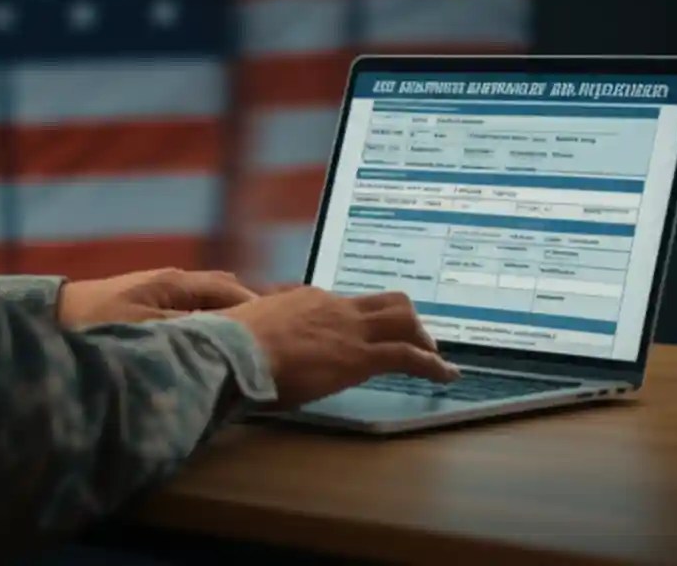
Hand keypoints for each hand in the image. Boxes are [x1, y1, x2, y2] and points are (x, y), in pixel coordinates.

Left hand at [58, 268, 256, 326]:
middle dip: (248, 311)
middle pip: (224, 292)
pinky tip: (213, 342)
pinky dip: (210, 321)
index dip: (258, 310)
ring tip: (249, 341)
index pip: (232, 291)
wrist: (48, 317)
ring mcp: (160, 291)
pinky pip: (192, 310)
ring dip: (229, 317)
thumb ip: (190, 330)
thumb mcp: (147, 330)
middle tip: (271, 337)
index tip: (279, 331)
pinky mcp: (147, 305)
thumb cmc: (95, 323)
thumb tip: (228, 337)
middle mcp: (173, 282)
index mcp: (177, 283)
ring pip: (208, 300)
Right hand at [216, 287, 459, 408]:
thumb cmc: (231, 348)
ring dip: (422, 338)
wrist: (234, 351)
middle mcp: (334, 306)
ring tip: (435, 358)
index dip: (360, 320)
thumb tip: (249, 348)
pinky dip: (432, 366)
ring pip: (403, 320)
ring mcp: (350, 328)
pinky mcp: (361, 356)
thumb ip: (259, 335)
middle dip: (405, 320)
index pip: (345, 305)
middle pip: (385, 302)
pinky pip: (409, 356)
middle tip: (415, 340)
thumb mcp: (246, 332)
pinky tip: (446, 377)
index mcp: (305, 300)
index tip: (362, 335)